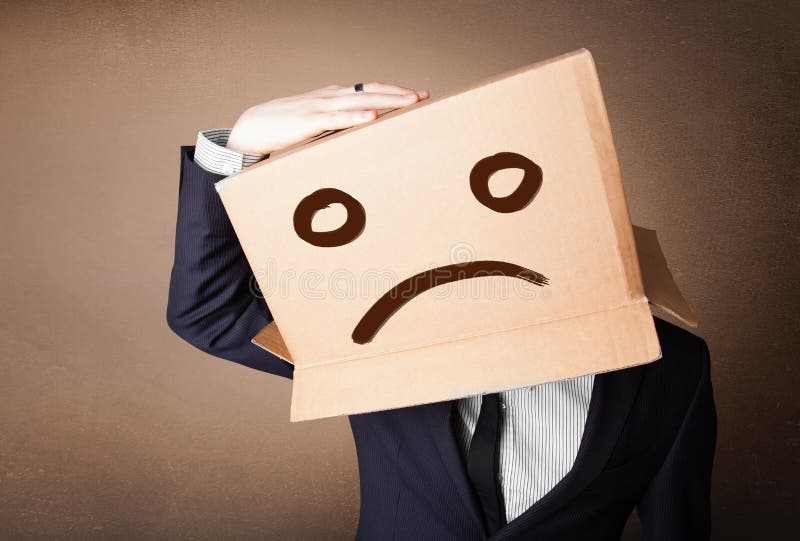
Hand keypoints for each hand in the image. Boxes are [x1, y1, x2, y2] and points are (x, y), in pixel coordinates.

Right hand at [226, 83, 428, 154]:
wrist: (253, 126)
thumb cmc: (285, 127)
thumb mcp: (316, 122)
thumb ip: (336, 125)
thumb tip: (357, 135)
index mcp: (333, 97)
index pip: (369, 89)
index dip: (393, 90)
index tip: (416, 95)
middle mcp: (331, 97)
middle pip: (371, 91)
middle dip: (399, 93)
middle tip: (423, 96)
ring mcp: (320, 106)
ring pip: (360, 100)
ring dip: (387, 101)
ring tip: (409, 102)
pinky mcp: (309, 121)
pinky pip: (337, 118)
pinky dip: (356, 116)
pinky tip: (373, 116)